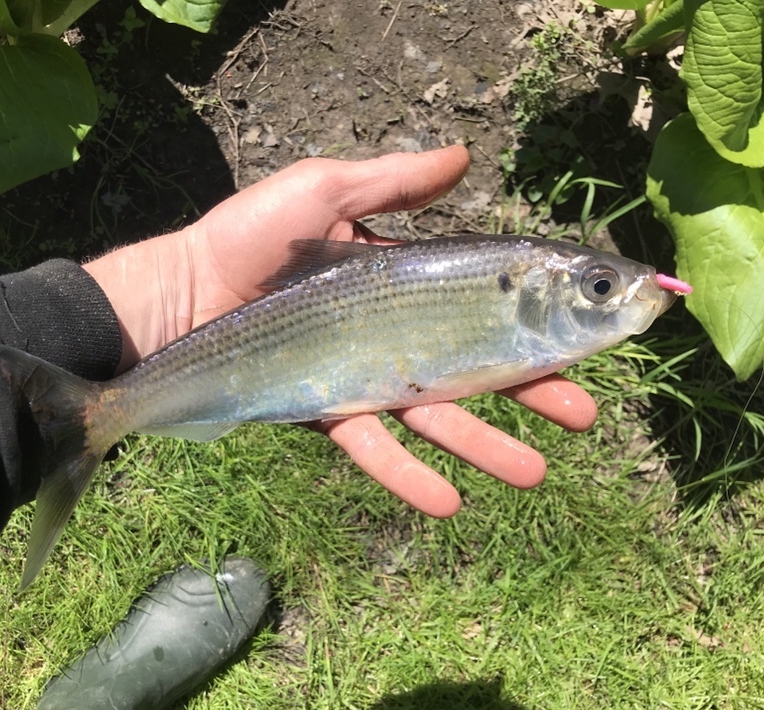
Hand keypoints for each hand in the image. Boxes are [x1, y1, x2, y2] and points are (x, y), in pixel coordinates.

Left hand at [86, 147, 597, 516]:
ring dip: (485, 444)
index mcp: (404, 277)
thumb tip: (465, 154)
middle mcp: (392, 329)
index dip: (539, 315)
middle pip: (474, 364)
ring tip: (535, 470)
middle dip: (531, 389)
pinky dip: (408, 473)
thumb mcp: (321, 192)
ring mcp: (363, 374)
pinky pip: (374, 446)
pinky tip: (450, 500)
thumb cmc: (245, 239)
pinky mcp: (329, 408)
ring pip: (435, 415)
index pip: (486, 298)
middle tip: (582, 413)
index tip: (586, 329)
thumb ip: (391, 181)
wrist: (177, 297)